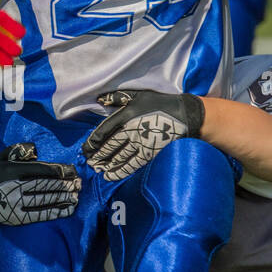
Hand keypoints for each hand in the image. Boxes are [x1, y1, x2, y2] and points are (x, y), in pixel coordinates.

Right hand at [0, 143, 80, 226]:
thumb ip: (15, 150)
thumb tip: (34, 147)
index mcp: (13, 170)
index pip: (41, 170)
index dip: (59, 171)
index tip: (72, 171)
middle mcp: (16, 186)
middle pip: (46, 184)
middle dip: (64, 184)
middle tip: (79, 183)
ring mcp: (17, 202)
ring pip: (46, 199)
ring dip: (63, 197)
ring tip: (76, 195)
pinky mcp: (18, 217)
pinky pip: (41, 214)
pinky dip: (56, 212)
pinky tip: (68, 210)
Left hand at [82, 89, 204, 181]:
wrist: (185, 115)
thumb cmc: (160, 103)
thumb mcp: (138, 95)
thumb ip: (117, 97)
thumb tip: (99, 99)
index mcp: (126, 115)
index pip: (103, 131)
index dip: (92, 141)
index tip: (86, 149)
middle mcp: (130, 130)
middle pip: (109, 146)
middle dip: (97, 155)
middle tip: (89, 163)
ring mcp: (140, 143)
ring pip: (118, 157)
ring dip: (106, 165)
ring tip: (97, 170)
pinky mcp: (149, 153)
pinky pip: (131, 165)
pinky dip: (119, 172)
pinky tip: (110, 177)